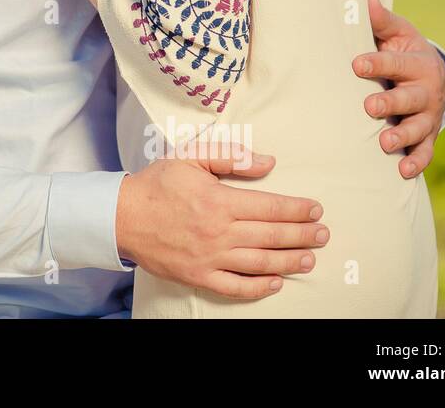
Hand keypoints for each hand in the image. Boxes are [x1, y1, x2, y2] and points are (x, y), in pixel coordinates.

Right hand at [115, 144, 328, 299]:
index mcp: (219, 200)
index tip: (315, 209)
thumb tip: (268, 163)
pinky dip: (259, 287)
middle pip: (272, 236)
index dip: (297, 209)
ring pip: (260, 263)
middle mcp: (219, 232)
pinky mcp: (199, 276)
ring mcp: (210, 257)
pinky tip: (275, 282)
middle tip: (323, 234)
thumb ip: (230, 156)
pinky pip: (236, 286)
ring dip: (289, 261)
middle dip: (303, 235)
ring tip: (309, 259)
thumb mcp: (190, 157)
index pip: (270, 207)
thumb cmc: (156, 184)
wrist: (121, 216)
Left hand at [352, 0, 444, 178]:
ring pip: (418, 128)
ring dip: (402, 136)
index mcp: (416, 62)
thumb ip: (379, 21)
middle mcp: (425, 90)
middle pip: (409, 98)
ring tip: (384, 143)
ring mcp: (427, 115)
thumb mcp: (397, 33)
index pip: (396, 63)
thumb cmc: (403, 50)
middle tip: (369, 107)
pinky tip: (403, 172)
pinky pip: (425, 151)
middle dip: (390, 103)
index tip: (356, 64)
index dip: (377, 63)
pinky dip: (416, 162)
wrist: (431, 74)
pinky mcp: (427, 135)